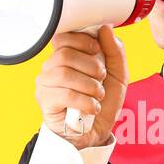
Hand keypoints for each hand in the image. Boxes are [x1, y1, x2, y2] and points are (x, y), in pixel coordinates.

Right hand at [35, 24, 128, 149]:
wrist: (94, 134)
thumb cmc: (102, 103)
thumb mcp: (118, 76)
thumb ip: (115, 51)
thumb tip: (105, 28)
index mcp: (65, 58)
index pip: (63, 37)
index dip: (81, 40)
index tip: (96, 50)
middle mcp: (51, 69)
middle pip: (65, 55)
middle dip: (91, 67)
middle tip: (101, 80)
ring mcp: (45, 85)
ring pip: (64, 74)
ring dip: (89, 85)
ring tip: (98, 95)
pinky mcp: (45, 102)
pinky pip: (64, 94)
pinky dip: (85, 101)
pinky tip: (92, 107)